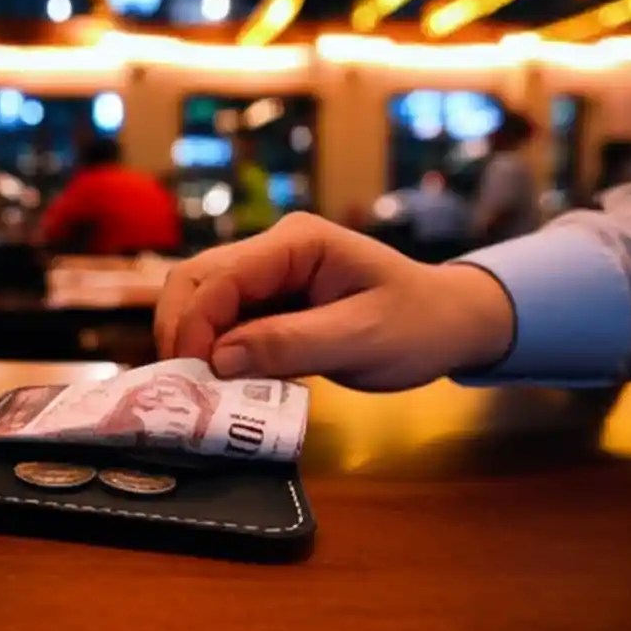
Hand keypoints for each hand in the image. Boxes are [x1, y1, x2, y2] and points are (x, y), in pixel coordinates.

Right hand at [155, 214, 513, 390]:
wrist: (450, 324)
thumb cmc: (418, 325)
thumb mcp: (361, 339)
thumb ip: (291, 345)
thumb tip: (219, 360)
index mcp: (297, 242)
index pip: (223, 275)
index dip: (196, 324)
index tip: (194, 376)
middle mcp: (273, 250)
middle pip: (195, 280)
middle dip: (179, 330)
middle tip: (183, 386)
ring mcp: (267, 275)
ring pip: (199, 300)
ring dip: (190, 342)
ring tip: (196, 388)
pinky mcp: (267, 303)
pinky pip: (221, 323)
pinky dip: (210, 351)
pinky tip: (216, 383)